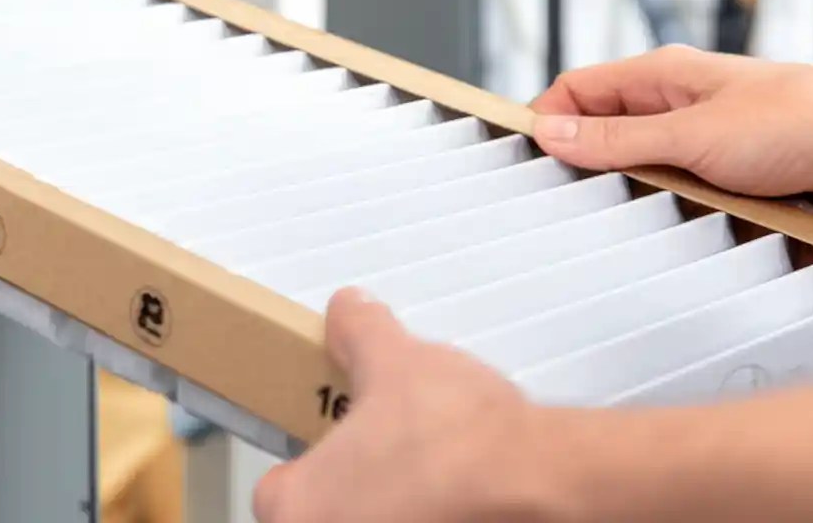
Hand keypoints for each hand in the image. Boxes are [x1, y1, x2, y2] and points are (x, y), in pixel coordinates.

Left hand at [252, 288, 582, 522]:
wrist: (534, 482)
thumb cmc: (456, 439)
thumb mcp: (396, 360)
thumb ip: (360, 332)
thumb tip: (348, 310)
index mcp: (296, 508)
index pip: (277, 491)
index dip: (311, 462)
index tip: (339, 441)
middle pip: (326, 514)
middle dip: (354, 489)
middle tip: (388, 457)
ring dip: (393, 506)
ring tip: (431, 475)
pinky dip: (438, 514)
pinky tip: (461, 499)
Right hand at [530, 45, 812, 221]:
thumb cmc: (803, 118)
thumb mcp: (692, 132)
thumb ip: (617, 137)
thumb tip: (552, 132)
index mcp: (662, 78)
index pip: (577, 90)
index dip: (547, 120)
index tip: (526, 159)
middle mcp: (679, 107)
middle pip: (602, 133)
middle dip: (584, 164)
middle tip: (565, 197)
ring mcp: (702, 143)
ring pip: (638, 170)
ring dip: (631, 194)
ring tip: (623, 214)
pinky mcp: (727, 179)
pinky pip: (676, 197)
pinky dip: (667, 213)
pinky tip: (666, 227)